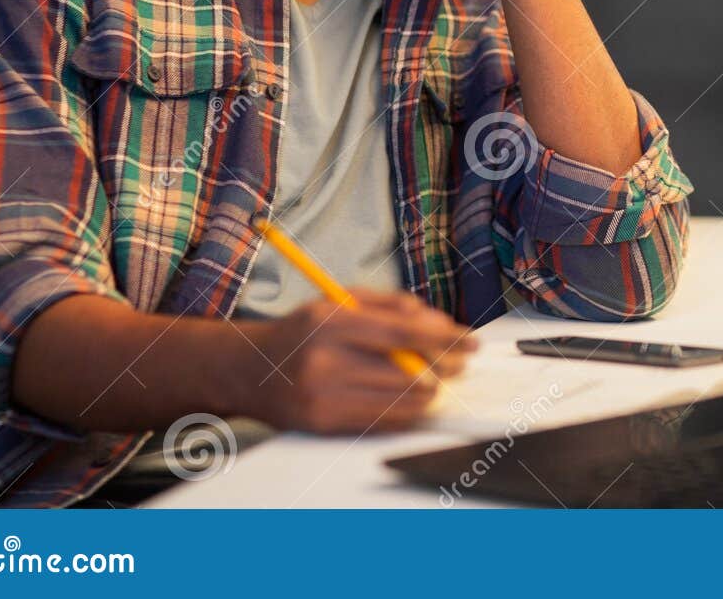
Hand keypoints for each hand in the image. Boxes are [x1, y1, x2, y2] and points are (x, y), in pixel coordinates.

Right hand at [248, 290, 477, 433]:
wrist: (250, 369)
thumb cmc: (305, 330)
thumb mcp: (343, 300)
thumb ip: (394, 305)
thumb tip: (440, 325)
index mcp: (332, 321)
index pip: (405, 332)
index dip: (447, 337)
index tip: (472, 342)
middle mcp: (326, 360)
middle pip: (409, 371)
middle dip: (444, 368)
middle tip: (459, 363)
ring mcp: (324, 396)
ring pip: (402, 401)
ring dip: (429, 392)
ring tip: (434, 380)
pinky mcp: (324, 423)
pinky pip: (384, 422)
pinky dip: (406, 411)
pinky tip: (410, 399)